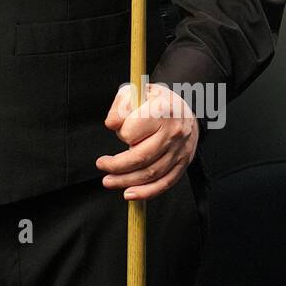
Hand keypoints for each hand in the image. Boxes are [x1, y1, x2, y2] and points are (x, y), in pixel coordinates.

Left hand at [96, 82, 198, 198]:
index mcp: (162, 110)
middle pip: (140, 157)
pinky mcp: (183, 163)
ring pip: (151, 173)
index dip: (120, 134)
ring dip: (126, 181)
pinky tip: (130, 193)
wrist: (184, 109)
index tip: (117, 130)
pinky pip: (165, 183)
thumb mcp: (136, 92)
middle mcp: (174, 132)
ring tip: (109, 181)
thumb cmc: (155, 100)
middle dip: (116, 166)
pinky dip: (146, 192)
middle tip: (101, 165)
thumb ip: (120, 106)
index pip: (132, 132)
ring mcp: (180, 150)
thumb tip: (111, 125)